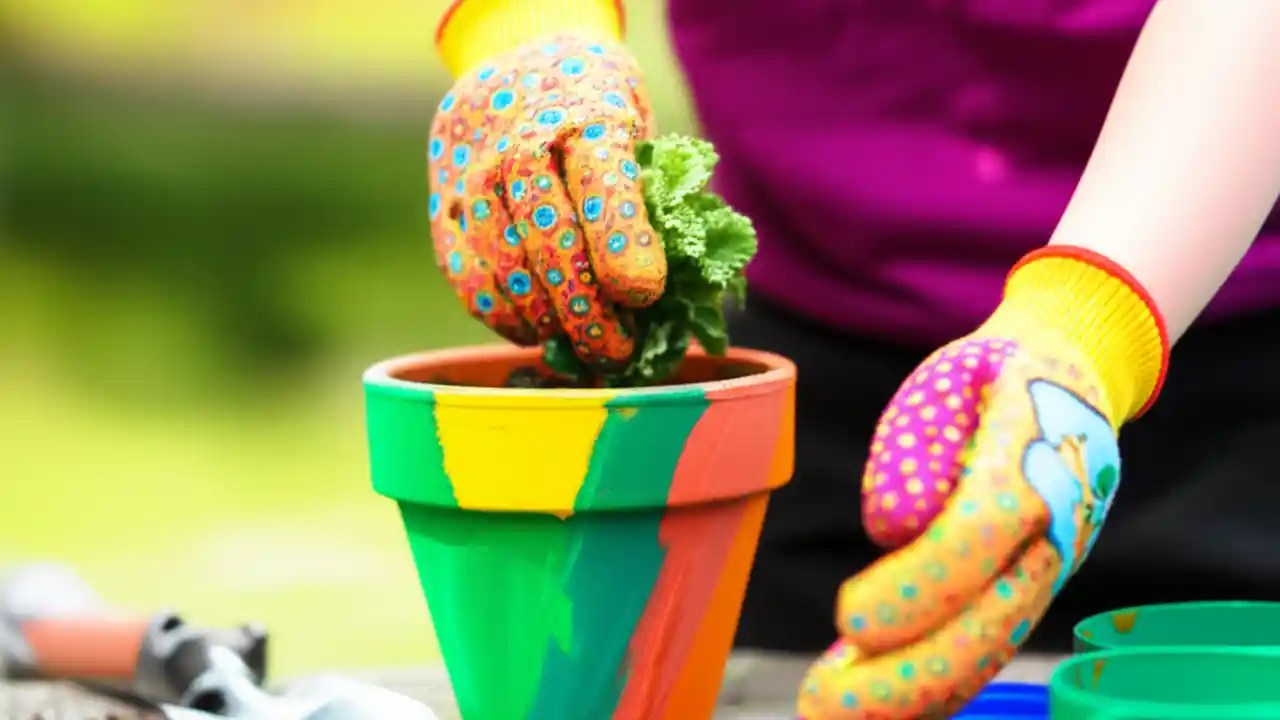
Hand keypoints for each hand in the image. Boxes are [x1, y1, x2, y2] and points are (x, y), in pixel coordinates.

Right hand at [428, 34, 665, 364]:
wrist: (515, 63)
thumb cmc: (597, 117)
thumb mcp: (638, 134)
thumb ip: (652, 203)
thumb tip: (663, 302)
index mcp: (586, 118)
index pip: (603, 186)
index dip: (624, 246)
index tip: (646, 295)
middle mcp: (519, 147)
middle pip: (552, 245)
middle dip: (590, 313)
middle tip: (620, 352)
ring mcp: (472, 180)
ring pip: (509, 274)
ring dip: (552, 326)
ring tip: (588, 348)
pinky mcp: (443, 212)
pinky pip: (472, 286)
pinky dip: (509, 322)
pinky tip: (542, 332)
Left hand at [796, 248, 1167, 718]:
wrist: (1067, 379)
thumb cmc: (988, 379)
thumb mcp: (950, 375)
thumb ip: (916, 443)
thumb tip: (894, 524)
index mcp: (1032, 461)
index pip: (976, 538)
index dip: (916, 587)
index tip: (847, 620)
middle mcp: (1053, 529)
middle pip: (986, 620)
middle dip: (904, 676)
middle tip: (824, 706)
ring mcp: (1046, 568)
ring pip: (988, 649)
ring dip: (912, 697)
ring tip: (832, 718)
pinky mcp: (1027, 589)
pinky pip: (987, 649)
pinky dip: (936, 689)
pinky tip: (876, 711)